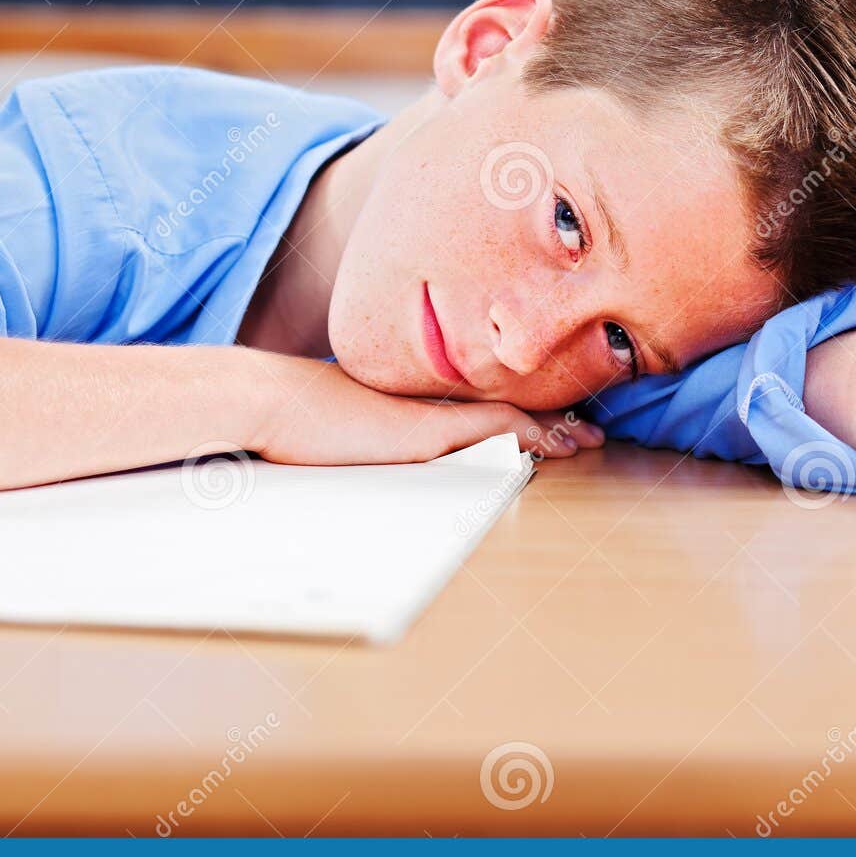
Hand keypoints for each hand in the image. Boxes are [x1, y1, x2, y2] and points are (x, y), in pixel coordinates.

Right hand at [245, 357, 603, 465]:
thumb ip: (354, 442)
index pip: (470, 409)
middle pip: (498, 409)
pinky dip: (530, 435)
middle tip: (588, 430)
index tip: (546, 425)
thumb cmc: (285, 423)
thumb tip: (355, 454)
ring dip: (550, 430)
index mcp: (403, 405)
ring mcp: (428, 415)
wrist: (267, 402)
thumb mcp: (329, 433)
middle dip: (546, 421)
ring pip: (506, 419)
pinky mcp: (428, 432)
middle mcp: (424, 403)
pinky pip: (495, 430)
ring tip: (587, 438)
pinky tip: (559, 444)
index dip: (513, 417)